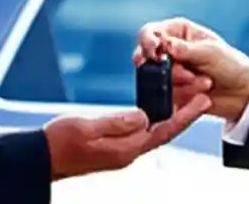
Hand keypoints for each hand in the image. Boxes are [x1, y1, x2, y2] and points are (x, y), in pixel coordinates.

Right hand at [44, 93, 210, 180]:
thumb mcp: (87, 128)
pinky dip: (156, 116)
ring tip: (188, 94)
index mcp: (126, 149)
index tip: (204, 100)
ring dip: (173, 112)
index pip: (164, 130)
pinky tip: (157, 106)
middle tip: (203, 91)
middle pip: (165, 129)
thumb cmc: (60, 143)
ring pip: (156, 129)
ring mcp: (122, 150)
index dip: (186, 115)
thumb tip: (143, 116)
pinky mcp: (115, 147)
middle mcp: (128, 151)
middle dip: (186, 111)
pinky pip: (143, 130)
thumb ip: (116, 123)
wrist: (43, 158)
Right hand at [133, 17, 248, 122]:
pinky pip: (165, 95)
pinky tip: (201, 93)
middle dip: (165, 68)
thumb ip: (187, 50)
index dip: (147, 41)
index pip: (151, 32)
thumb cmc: (230, 64)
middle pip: (146, 56)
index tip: (153, 52)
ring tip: (205, 82)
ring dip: (182, 83)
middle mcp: (169, 50)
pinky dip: (184, 95)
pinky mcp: (171, 91)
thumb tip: (166, 46)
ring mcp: (169, 72)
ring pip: (157, 79)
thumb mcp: (211, 53)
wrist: (242, 93)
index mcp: (177, 31)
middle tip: (185, 74)